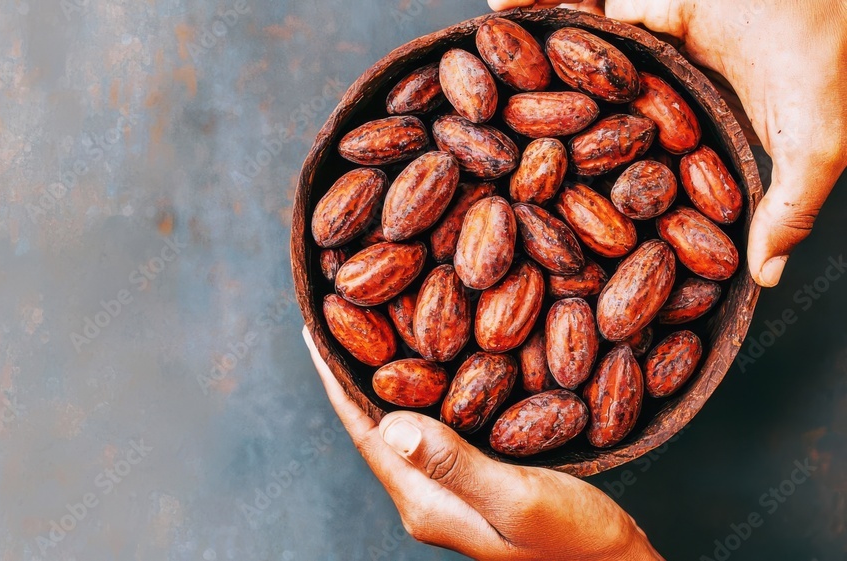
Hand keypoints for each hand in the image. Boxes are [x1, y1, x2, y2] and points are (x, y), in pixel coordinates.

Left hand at [303, 327, 662, 560]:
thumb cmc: (575, 542)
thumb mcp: (517, 500)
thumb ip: (455, 464)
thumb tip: (390, 424)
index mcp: (424, 501)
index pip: (364, 432)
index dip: (336, 379)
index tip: (315, 330)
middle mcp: (426, 496)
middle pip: (376, 424)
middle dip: (355, 371)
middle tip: (345, 315)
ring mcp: (449, 490)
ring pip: (404, 423)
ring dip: (388, 377)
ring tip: (379, 327)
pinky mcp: (475, 479)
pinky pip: (437, 426)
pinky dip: (427, 389)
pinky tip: (438, 361)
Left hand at [491, 0, 846, 286]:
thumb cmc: (829, 49)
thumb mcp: (815, 142)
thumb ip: (787, 207)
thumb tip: (764, 276)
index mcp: (677, 135)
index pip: (618, 173)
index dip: (576, 193)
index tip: (528, 219)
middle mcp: (647, 93)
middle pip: (573, 117)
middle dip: (524, 131)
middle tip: (474, 153)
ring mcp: (633, 45)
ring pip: (562, 60)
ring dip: (516, 65)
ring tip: (467, 82)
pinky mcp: (629, 1)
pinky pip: (573, 1)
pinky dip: (536, 1)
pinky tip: (500, 5)